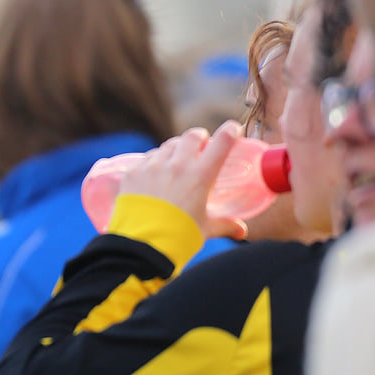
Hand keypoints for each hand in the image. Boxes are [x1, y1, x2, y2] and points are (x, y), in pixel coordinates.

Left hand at [117, 122, 245, 239]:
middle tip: (201, 145)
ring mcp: (153, 167)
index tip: (232, 129)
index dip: (229, 132)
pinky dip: (155, 160)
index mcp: (201, 175)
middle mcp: (177, 165)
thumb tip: (242, 231)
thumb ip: (225, 225)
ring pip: (168, 146)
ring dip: (176, 148)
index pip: (221, 143)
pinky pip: (147, 158)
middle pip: (191, 136)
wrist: (142, 245)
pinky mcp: (133, 173)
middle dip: (199, 137)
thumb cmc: (179, 237)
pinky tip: (155, 171)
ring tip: (176, 160)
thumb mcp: (206, 229)